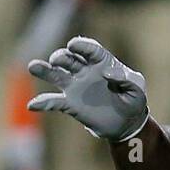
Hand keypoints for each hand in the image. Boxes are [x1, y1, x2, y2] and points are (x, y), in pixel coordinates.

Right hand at [28, 36, 147, 142]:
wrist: (126, 124)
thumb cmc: (133, 101)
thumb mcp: (137, 89)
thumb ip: (127, 79)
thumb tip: (108, 74)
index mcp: (102, 63)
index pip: (90, 50)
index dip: (81, 46)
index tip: (73, 45)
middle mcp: (85, 71)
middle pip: (69, 59)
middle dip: (61, 57)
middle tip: (57, 60)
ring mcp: (75, 87)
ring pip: (56, 74)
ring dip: (44, 70)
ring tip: (33, 66)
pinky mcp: (70, 104)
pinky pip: (54, 101)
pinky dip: (43, 103)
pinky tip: (33, 105)